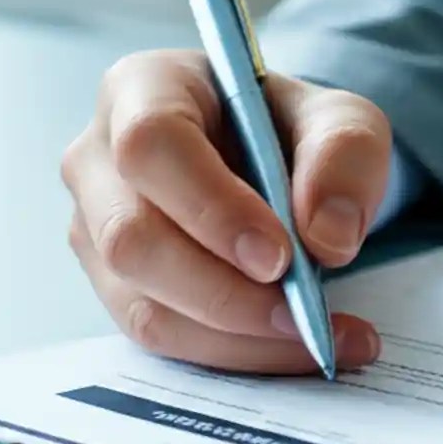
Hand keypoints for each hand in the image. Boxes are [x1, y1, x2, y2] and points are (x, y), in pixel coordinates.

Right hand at [62, 50, 390, 373]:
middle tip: (305, 313)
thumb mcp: (344, 121)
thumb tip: (327, 237)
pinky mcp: (116, 287)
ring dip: (237, 337)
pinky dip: (236, 354)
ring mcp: (96, 228)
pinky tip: (301, 347)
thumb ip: (346, 158)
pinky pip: (162, 338)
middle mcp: (99, 158)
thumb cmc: (295, 131)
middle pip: (132, 238)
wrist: (280, 164)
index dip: (211, 207)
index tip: (279, 256)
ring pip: (143, 304)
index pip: (152, 145)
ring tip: (321, 336)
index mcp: (144, 89)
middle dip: (224, 291)